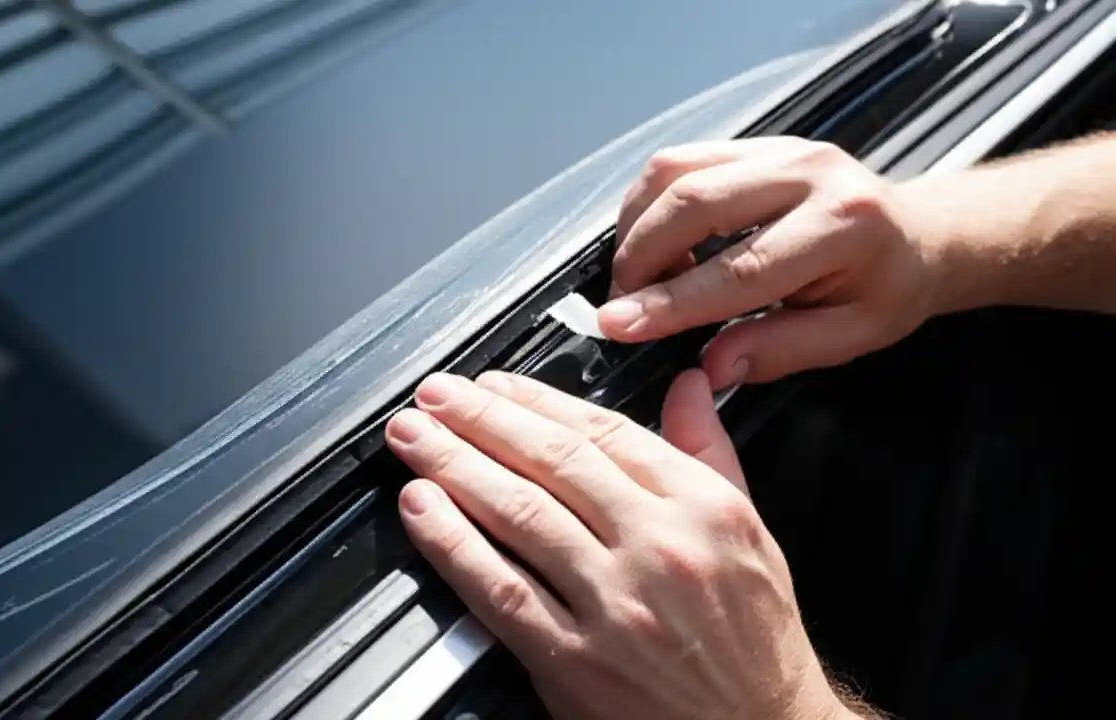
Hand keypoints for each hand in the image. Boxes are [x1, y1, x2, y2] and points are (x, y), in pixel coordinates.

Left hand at [384, 370, 859, 719]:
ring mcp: (613, 604)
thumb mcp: (749, 530)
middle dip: (481, 419)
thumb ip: (708, 449)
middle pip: (552, 461)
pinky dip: (453, 543)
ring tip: (414, 438)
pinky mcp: (573, 660)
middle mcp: (658, 547)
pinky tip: (422, 509)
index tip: (495, 384)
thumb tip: (688, 383)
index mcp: (703, 508)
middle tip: (434, 396)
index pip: (604, 432)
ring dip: (454, 466)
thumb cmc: (753, 637)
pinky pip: (500, 588)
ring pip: (519, 514)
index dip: (537, 400)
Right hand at [597, 136, 942, 388]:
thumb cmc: (887, 289)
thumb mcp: (851, 336)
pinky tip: (654, 244)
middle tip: (622, 307)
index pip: (738, 268)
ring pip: (673, 171)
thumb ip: (779, 350)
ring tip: (638, 278)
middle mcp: (807, 171)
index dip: (671, 301)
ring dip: (636, 227)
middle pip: (693, 203)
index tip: (619, 325)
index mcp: (843, 225)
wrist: (917, 233)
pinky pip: (678, 160)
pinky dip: (648, 205)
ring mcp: (777, 147)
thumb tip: (711, 368)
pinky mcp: (753, 143)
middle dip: (640, 259)